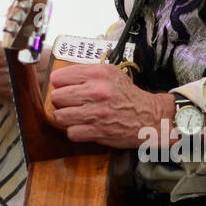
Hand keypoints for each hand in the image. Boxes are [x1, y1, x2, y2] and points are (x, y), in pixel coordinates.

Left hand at [49, 62, 174, 146]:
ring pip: (60, 116)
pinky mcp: (97, 131)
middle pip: (56, 97)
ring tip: (75, 117)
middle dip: (61, 102)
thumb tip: (60, 79)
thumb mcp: (111, 74)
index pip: (59, 77)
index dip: (59, 84)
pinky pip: (71, 132)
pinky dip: (75, 132)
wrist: (149, 117)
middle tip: (70, 104)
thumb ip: (87, 73)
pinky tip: (84, 128)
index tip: (65, 88)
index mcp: (98, 74)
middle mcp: (96, 91)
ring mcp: (96, 112)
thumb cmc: (128, 96)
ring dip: (66, 118)